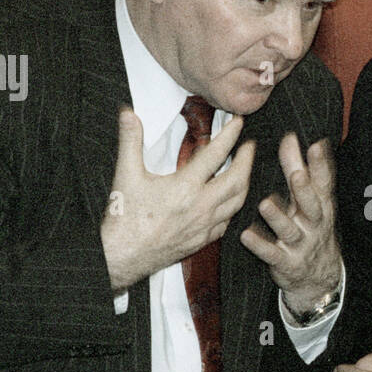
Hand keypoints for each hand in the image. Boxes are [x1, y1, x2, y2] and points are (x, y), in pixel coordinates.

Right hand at [101, 108, 254, 290]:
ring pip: (237, 202)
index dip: (230, 135)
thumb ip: (130, 141)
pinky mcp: (202, 240)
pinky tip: (230, 200)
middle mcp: (201, 207)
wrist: (122, 257)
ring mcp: (204, 226)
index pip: (216, 155)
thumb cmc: (124, 218)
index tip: (238, 122)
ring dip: (244, 182)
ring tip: (244, 169)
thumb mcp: (126, 175)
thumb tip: (127, 113)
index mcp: (185, 188)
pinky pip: (227, 221)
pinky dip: (233, 206)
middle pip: (237, 179)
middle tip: (250, 145)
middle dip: (247, 160)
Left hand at [240, 134, 341, 314]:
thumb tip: (289, 137)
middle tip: (297, 175)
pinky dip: (260, 245)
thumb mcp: (309, 200)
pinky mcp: (286, 262)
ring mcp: (301, 244)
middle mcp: (313, 224)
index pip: (323, 182)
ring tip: (264, 204)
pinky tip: (246, 235)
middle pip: (311, 206)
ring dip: (278, 217)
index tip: (314, 145)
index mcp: (320, 205)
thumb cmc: (309, 228)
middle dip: (304, 190)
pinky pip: (272, 254)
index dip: (320, 165)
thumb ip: (297, 169)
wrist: (317, 275)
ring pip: (290, 230)